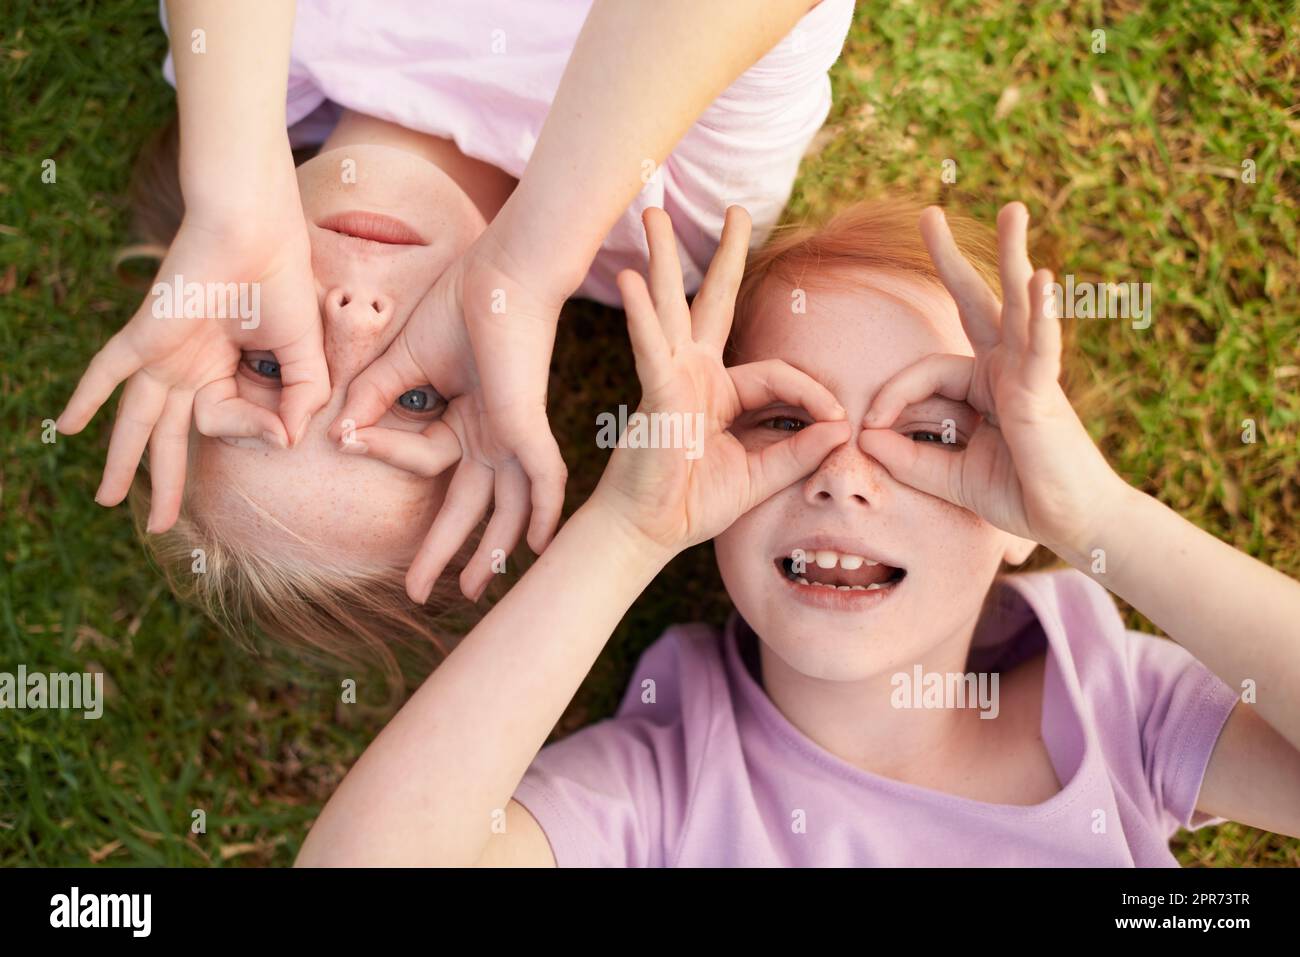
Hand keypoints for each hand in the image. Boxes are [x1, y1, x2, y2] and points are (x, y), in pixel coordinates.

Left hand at [58, 200, 329, 533]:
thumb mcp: (305, 354)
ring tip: (105, 500)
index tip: (280, 428)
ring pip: (137, 419)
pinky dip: (85, 398)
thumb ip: (302, 397)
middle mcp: (189, 367)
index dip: (256, 432)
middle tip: (159, 525)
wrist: (256, 232)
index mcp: (225, 370)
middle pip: (171, 437)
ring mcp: (164, 354)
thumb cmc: (282, 283)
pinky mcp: (146, 335)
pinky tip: (64, 428)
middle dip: (164, 483)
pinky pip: (109, 372)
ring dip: (121, 461)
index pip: (229, 421)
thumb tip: (289, 442)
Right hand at [329, 233, 569, 603]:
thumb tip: (337, 434)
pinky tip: (537, 546)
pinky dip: (543, 512)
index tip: (346, 436)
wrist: (499, 274)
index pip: (421, 460)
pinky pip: (544, 479)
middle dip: (444, 552)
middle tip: (420, 593)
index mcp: (466, 422)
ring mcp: (516, 434)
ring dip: (487, 551)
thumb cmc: (458, 307)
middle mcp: (493, 436)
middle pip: (468, 507)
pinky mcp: (532, 425)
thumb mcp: (403, 363)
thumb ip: (374, 399)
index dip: (382, 452)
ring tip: (472, 591)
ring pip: (505, 507)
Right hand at [592, 206, 849, 554]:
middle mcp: (694, 374)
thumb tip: (842, 426)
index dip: (811, 393)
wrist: (648, 531)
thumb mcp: (760, 475)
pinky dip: (641, 314)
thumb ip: (798, 449)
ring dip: (663, 259)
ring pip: (671, 307)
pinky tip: (630, 279)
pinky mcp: (654, 393)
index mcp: (719, 392)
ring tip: (653, 214)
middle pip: (712, 303)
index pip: (776, 374)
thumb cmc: (694, 504)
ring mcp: (670, 378)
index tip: (838, 419)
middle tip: (737, 210)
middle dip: (725, 255)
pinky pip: (651, 347)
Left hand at [857, 202, 1124, 555]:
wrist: (1072, 523)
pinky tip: (1042, 279)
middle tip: (930, 214)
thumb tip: (864, 438)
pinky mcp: (1046, 393)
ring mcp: (1030, 375)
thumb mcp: (950, 476)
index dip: (891, 396)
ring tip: (1012, 210)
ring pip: (1017, 306)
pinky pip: (1042, 347)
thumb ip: (909, 458)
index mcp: (985, 384)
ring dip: (1012, 256)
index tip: (869, 429)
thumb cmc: (1020, 494)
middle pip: (978, 302)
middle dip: (952, 259)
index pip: (925, 370)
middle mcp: (1008, 369)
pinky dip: (1043, 314)